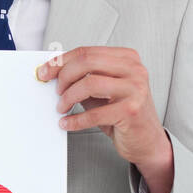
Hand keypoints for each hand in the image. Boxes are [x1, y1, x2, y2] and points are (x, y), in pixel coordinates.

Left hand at [36, 46, 173, 192]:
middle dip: (63, 76)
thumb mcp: (105, 89)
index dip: (61, 61)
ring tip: (62, 107)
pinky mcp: (131, 111)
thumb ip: (85, 77)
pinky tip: (67, 123)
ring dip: (68, 98)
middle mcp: (135, 70)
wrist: (147, 140)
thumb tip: (53, 72)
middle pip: (87, 62)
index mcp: (127, 58)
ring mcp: (136, 89)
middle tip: (55, 90)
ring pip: (89, 83)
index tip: (45, 71)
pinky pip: (94, 113)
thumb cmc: (123, 112)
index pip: (87, 52)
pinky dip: (75, 120)